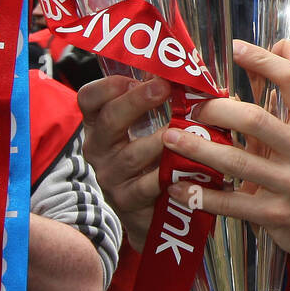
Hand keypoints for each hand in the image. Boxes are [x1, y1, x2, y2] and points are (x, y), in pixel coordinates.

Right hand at [77, 75, 170, 251]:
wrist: (154, 213)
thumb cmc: (155, 160)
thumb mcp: (150, 130)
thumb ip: (163, 104)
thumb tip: (201, 77)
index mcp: (101, 125)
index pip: (88, 99)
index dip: (107, 86)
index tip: (135, 77)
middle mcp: (98, 148)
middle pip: (108, 120)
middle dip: (135, 101)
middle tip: (163, 87)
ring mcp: (110, 176)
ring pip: (130, 155)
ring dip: (158, 140)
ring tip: (182, 130)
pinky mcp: (126, 201)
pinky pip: (146, 186)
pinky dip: (166, 175)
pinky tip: (185, 167)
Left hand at [161, 40, 289, 266]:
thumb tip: (281, 43)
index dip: (263, 61)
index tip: (235, 48)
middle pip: (254, 120)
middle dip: (215, 109)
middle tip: (192, 106)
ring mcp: (289, 185)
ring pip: (234, 161)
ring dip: (197, 148)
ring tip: (169, 137)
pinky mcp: (274, 215)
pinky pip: (230, 203)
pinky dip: (201, 196)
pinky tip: (177, 187)